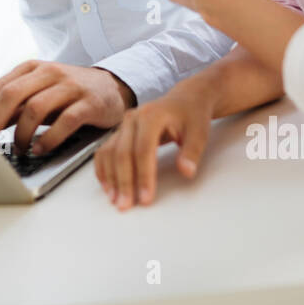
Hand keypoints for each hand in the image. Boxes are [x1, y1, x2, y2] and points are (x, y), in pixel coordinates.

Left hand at [0, 61, 135, 155]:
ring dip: (22, 134)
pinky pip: (65, 121)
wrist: (112, 88)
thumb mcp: (39, 93)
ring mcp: (71, 86)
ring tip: (20, 150)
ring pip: (35, 108)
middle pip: (11, 95)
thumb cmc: (67, 95)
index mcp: (32, 68)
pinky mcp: (90, 103)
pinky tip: (41, 150)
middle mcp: (49, 72)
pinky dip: (49, 139)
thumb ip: (14, 105)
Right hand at [93, 72, 215, 209]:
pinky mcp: (119, 132)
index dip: (143, 175)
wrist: (184, 100)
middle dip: (123, 181)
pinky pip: (104, 152)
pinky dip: (104, 170)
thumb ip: (192, 152)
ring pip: (109, 153)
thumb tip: (186, 171)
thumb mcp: (199, 132)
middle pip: (122, 153)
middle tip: (126, 205)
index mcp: (152, 115)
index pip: (143, 149)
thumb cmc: (192, 116)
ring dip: (111, 178)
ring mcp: (124, 125)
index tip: (146, 197)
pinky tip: (108, 187)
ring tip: (116, 200)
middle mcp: (133, 118)